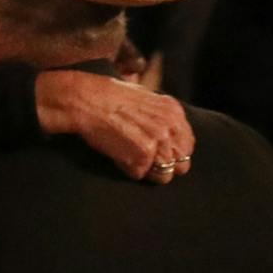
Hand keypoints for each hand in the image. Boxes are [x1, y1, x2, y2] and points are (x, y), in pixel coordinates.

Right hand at [33, 70, 194, 182]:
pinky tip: (117, 154)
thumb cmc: (108, 96)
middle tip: (146, 160)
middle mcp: (170, 129)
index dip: (174, 152)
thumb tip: (167, 134)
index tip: (160, 153)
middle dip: (165, 165)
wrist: (85, 100)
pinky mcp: (141, 158)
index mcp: (174, 113)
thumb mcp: (145, 97)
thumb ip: (161, 116)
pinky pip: (139, 175)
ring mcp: (157, 144)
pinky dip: (127, 169)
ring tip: (130, 158)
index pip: (188, 146)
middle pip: (182, 165)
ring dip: (148, 171)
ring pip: (164, 176)